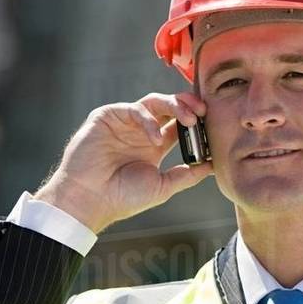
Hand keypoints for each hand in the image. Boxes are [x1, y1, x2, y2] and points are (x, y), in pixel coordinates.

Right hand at [33, 92, 212, 233]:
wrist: (90, 201)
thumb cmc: (122, 197)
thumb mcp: (163, 186)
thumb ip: (187, 175)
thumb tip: (212, 166)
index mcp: (154, 144)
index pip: (179, 123)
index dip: (196, 120)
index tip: (212, 122)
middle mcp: (140, 130)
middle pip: (169, 107)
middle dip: (188, 104)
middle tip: (203, 110)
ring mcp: (123, 122)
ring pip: (153, 102)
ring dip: (175, 106)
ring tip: (189, 118)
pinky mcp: (107, 117)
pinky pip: (133, 110)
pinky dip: (148, 121)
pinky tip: (155, 139)